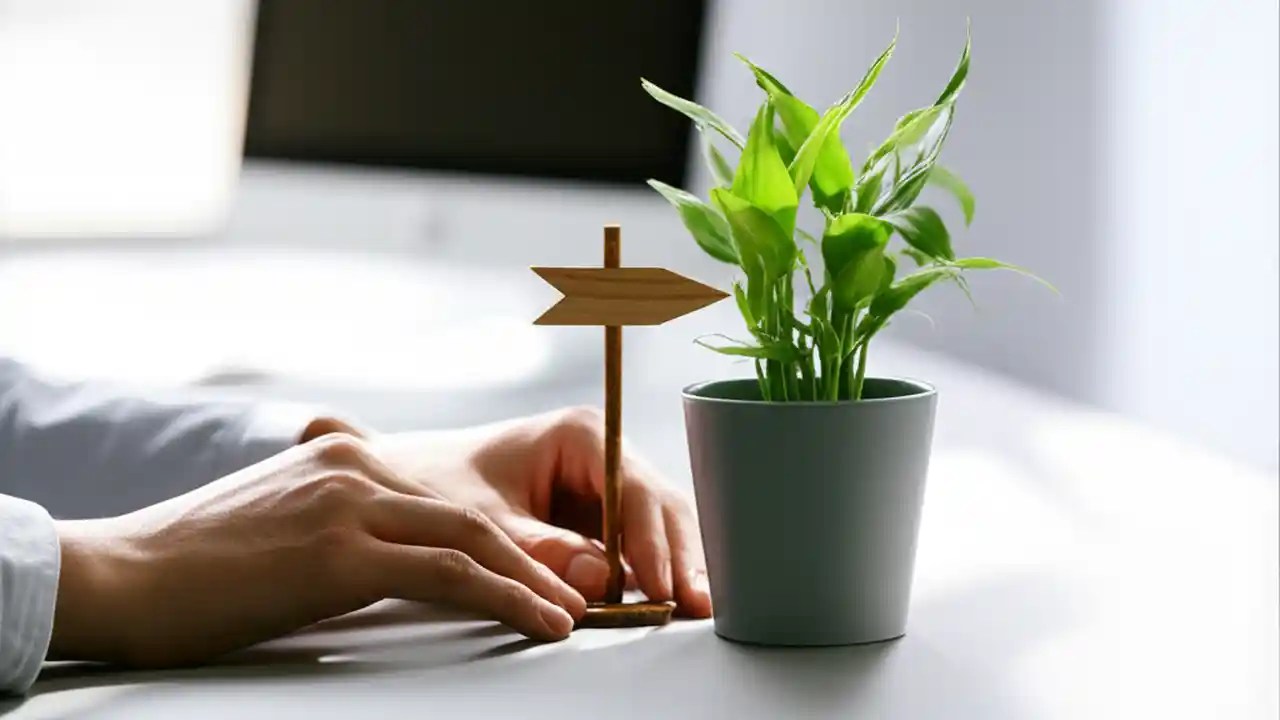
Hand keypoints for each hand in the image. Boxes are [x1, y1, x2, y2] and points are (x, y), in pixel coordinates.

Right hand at [50, 433, 584, 667]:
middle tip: (573, 592)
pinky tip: (537, 622)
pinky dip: (505, 598)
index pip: (442, 497)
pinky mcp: (339, 553)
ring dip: (532, 581)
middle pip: (470, 513)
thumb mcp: (282, 521)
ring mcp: (348, 505)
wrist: (122, 573)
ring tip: (569, 615)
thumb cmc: (196, 563)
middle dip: (530, 558)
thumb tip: (388, 554)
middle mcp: (355, 465)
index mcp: (345, 454)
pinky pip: (446, 576)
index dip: (498, 537)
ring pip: (471, 539)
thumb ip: (339, 520)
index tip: (534, 568)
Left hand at [368, 407, 712, 616]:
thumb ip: (539, 549)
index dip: (655, 541)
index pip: (637, 490)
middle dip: (680, 555)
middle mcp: (604, 455)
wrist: (400, 484)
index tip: (665, 586)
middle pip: (662, 507)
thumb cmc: (434, 485)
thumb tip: (600, 576)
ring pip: (658, 527)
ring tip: (692, 611)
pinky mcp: (598, 519)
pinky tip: (665, 603)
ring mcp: (605, 487)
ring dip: (672, 567)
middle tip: (698, 606)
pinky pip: (637, 546)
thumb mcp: (481, 521)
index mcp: (582, 435)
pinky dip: (650, 574)